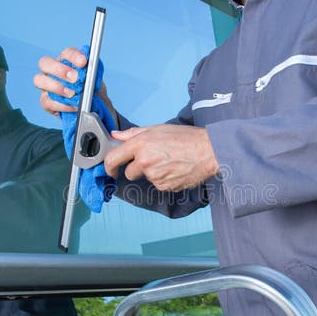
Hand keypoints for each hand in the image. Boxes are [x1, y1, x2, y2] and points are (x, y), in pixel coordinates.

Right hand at [34, 47, 116, 123]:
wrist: (92, 107)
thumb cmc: (91, 89)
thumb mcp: (96, 80)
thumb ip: (93, 74)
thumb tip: (91, 73)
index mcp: (66, 61)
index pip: (66, 53)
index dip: (73, 56)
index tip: (83, 62)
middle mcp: (52, 71)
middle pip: (45, 62)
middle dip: (59, 70)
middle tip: (74, 78)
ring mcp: (46, 86)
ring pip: (39, 80)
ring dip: (56, 87)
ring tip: (72, 94)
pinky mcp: (46, 101)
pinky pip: (47, 101)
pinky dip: (61, 104)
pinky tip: (72, 106)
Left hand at [104, 125, 218, 190]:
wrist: (208, 151)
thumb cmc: (186, 137)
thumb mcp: (158, 129)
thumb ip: (134, 134)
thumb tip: (116, 135)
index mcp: (140, 144)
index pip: (112, 159)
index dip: (108, 166)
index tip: (111, 169)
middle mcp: (145, 161)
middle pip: (129, 173)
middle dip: (136, 169)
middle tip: (153, 159)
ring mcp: (154, 176)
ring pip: (146, 178)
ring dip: (153, 173)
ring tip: (169, 161)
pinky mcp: (164, 186)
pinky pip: (158, 184)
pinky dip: (164, 179)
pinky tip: (175, 169)